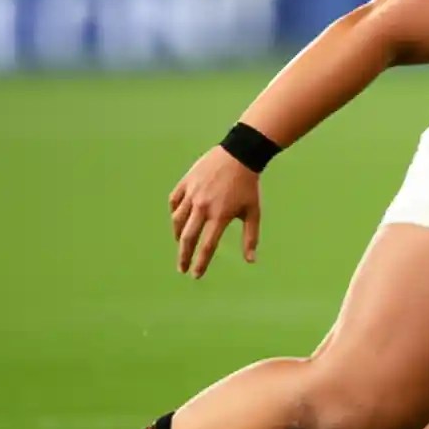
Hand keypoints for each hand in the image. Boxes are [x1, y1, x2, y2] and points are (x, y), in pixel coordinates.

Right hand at [168, 146, 261, 278]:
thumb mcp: (253, 212)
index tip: (196, 274)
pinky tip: (178, 219)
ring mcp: (192, 193)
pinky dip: (175, 212)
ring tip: (181, 244)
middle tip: (181, 268)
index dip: (200, 262)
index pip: (207, 246)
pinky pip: (174, 201)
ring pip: (177, 220)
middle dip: (183, 256)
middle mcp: (203, 206)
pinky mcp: (186, 182)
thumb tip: (251, 260)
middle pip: (187, 237)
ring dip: (177, 236)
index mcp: (220, 215)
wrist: (240, 154)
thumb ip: (251, 237)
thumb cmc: (249, 185)